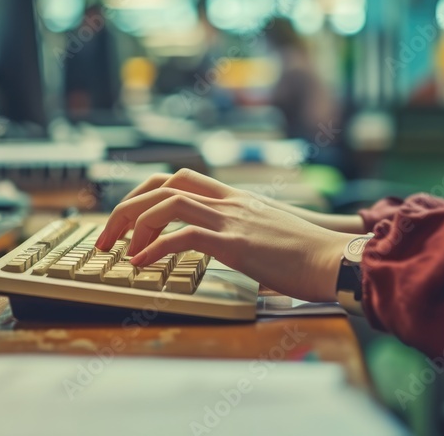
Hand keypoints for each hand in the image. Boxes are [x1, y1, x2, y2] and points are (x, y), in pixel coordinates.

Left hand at [95, 169, 356, 301]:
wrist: (337, 259)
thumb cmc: (308, 253)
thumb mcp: (268, 232)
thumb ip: (242, 232)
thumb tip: (227, 249)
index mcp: (234, 197)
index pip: (178, 177)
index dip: (144, 192)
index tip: (127, 217)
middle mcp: (228, 201)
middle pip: (162, 186)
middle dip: (125, 208)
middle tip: (106, 237)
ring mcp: (231, 219)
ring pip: (166, 204)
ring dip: (133, 226)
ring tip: (118, 251)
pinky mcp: (235, 243)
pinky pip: (182, 237)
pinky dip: (154, 250)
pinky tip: (142, 266)